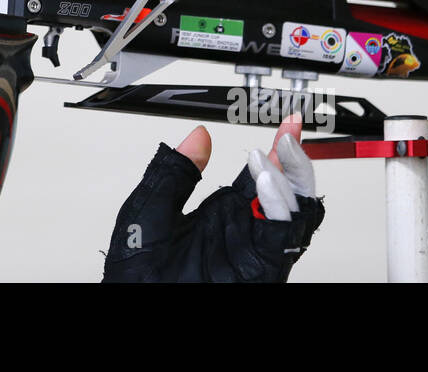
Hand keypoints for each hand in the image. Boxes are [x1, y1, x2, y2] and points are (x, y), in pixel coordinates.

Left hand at [102, 115, 325, 281]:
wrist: (134, 304)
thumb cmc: (135, 275)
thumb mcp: (148, 209)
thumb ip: (174, 173)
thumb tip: (197, 135)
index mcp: (219, 213)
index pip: (259, 175)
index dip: (276, 148)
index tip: (287, 123)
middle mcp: (242, 232)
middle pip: (285, 193)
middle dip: (294, 162)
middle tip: (289, 134)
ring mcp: (252, 254)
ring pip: (293, 216)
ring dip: (289, 183)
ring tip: (271, 157)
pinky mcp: (257, 273)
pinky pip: (281, 242)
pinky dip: (279, 211)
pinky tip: (264, 187)